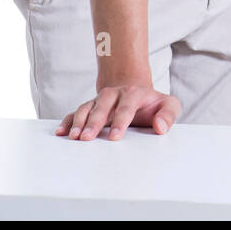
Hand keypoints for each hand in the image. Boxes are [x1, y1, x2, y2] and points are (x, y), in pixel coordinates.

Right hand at [56, 85, 181, 140]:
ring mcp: (100, 100)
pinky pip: (76, 113)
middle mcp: (114, 95)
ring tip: (73, 137)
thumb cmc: (153, 104)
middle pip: (102, 106)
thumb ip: (169, 115)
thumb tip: (160, 127)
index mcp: (134, 93)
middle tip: (87, 138)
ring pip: (87, 108)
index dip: (120, 121)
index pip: (126, 107)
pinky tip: (61, 132)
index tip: (114, 137)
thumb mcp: (169, 105)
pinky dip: (68, 121)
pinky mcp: (90, 107)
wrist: (137, 92)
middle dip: (94, 122)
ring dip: (79, 122)